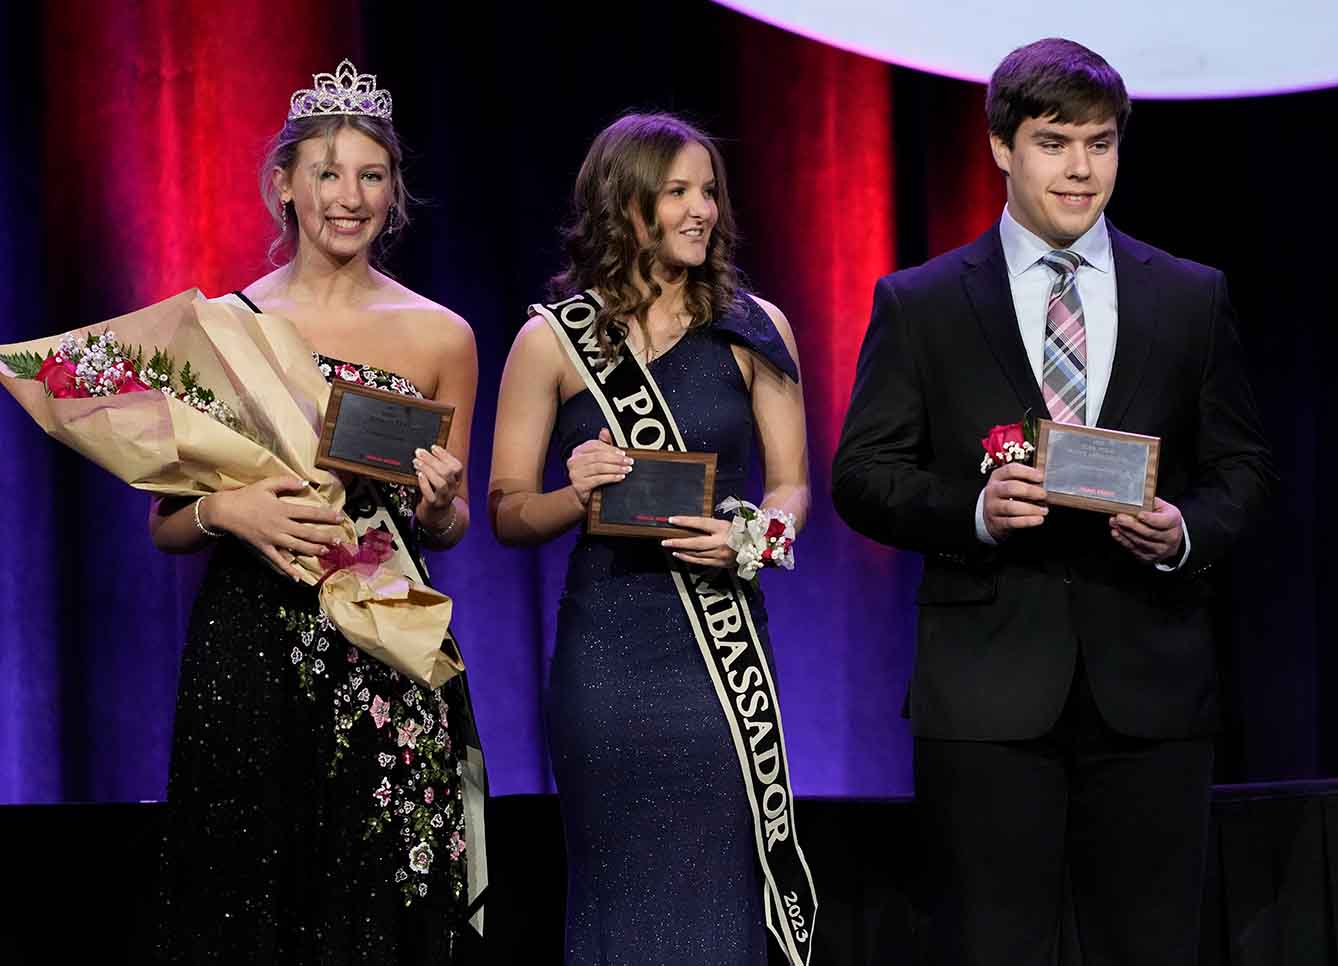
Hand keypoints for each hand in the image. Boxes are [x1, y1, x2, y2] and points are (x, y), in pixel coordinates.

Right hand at [208, 477, 344, 579]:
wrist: (224, 511)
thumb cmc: (246, 496)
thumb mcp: (266, 484)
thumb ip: (286, 482)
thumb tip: (305, 483)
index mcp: (282, 509)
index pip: (310, 513)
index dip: (326, 516)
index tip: (340, 518)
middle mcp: (280, 526)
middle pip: (307, 533)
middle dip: (325, 537)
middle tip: (339, 541)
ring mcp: (272, 539)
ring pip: (297, 547)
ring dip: (313, 550)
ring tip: (326, 552)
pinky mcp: (264, 548)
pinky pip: (278, 561)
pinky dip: (288, 569)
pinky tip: (298, 578)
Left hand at [413, 445, 462, 528]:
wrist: (437, 513)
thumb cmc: (438, 491)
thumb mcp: (443, 479)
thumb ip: (439, 466)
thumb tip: (426, 452)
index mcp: (457, 480)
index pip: (457, 466)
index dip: (446, 456)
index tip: (433, 447)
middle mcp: (453, 488)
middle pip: (447, 472)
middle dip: (432, 460)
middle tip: (419, 452)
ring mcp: (444, 497)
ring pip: (440, 483)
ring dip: (427, 470)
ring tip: (416, 462)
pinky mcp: (434, 504)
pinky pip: (430, 494)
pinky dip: (424, 483)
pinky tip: (419, 475)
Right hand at [566, 428, 632, 506]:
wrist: (581, 494)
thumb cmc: (590, 475)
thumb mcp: (596, 459)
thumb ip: (602, 445)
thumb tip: (605, 431)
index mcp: (578, 451)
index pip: (595, 445)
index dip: (611, 448)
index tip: (623, 453)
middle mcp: (574, 461)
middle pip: (598, 456)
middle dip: (616, 459)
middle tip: (628, 461)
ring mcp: (575, 473)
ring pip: (599, 467)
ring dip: (616, 468)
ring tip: (626, 469)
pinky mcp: (579, 485)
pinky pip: (599, 479)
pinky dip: (612, 477)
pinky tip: (620, 477)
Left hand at [661, 515, 736, 567]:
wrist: (755, 547)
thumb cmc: (739, 532)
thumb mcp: (725, 523)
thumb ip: (710, 525)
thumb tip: (691, 524)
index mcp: (723, 527)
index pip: (700, 523)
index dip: (685, 521)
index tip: (672, 520)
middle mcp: (721, 541)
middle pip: (695, 542)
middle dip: (678, 541)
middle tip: (665, 540)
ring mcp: (720, 554)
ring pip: (696, 553)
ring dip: (681, 550)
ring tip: (670, 546)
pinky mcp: (720, 563)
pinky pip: (701, 561)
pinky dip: (688, 558)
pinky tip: (680, 555)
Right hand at [982, 463, 1048, 540]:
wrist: (991, 515)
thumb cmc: (1006, 496)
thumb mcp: (1010, 483)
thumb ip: (1025, 480)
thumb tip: (1045, 480)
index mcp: (997, 477)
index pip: (1011, 470)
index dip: (1027, 472)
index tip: (1041, 477)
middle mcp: (992, 491)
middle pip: (1011, 488)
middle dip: (1030, 491)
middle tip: (1044, 495)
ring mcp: (992, 507)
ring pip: (1011, 507)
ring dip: (1031, 508)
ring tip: (1044, 510)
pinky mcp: (995, 522)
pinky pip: (1012, 522)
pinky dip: (1028, 521)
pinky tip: (1038, 519)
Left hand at [1110, 497, 1183, 563]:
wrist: (1171, 538)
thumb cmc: (1164, 519)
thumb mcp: (1163, 508)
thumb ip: (1151, 502)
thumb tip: (1134, 496)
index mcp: (1174, 523)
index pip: (1163, 522)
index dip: (1150, 519)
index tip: (1139, 514)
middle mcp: (1170, 538)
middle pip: (1149, 533)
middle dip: (1132, 525)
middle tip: (1119, 517)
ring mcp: (1160, 550)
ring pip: (1140, 542)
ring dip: (1124, 532)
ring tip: (1114, 523)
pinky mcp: (1150, 557)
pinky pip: (1134, 549)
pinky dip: (1123, 541)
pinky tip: (1116, 532)